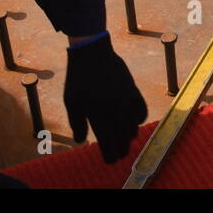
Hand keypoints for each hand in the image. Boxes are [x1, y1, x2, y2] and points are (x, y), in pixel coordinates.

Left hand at [63, 33, 146, 162]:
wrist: (92, 52)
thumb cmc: (78, 78)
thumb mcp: (71, 101)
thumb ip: (76, 123)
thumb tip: (82, 141)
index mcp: (97, 113)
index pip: (108, 143)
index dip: (110, 155)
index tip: (109, 160)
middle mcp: (114, 109)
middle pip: (123, 139)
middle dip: (121, 150)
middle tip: (118, 154)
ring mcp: (126, 99)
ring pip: (133, 127)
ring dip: (128, 137)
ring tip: (123, 139)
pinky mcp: (133, 90)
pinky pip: (141, 111)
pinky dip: (138, 120)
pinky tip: (132, 121)